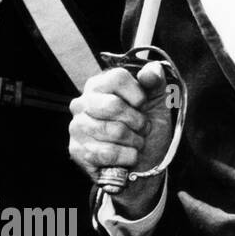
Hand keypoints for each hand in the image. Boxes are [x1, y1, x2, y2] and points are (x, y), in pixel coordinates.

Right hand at [69, 61, 172, 183]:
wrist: (145, 164)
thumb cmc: (148, 129)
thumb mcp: (159, 103)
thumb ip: (156, 82)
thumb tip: (150, 71)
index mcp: (100, 85)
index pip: (117, 77)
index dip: (138, 95)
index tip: (143, 106)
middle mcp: (83, 103)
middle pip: (112, 105)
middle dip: (137, 121)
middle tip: (143, 128)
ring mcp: (77, 127)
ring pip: (112, 131)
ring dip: (134, 141)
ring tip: (135, 142)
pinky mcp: (76, 150)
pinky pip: (106, 153)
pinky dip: (126, 157)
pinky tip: (126, 156)